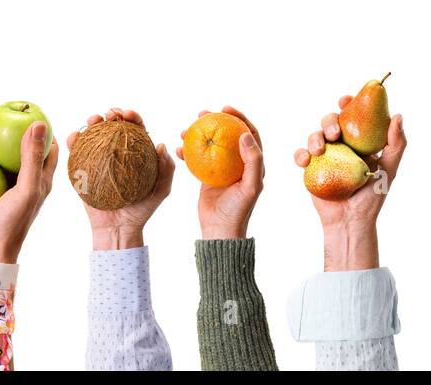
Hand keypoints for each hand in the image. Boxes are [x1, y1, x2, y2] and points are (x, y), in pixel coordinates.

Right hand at [0, 122, 58, 263]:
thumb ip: (32, 157)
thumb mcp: (26, 186)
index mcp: (42, 178)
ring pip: (0, 158)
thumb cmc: (13, 220)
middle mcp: (28, 179)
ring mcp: (10, 184)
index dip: (41, 129)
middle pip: (19, 149)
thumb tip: (40, 124)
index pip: (48, 147)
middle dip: (6, 135)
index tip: (26, 115)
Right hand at [68, 108, 174, 250]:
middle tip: (109, 115)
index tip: (128, 115)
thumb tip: (160, 143)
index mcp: (136, 153)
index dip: (133, 117)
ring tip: (93, 120)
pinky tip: (75, 136)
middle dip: (111, 114)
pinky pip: (76, 152)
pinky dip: (73, 140)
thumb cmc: (142, 210)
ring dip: (92, 122)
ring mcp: (97, 159)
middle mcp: (116, 153)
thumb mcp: (161, 190)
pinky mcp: (82, 169)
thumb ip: (166, 168)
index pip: (135, 129)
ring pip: (93, 135)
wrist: (118, 229)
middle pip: (112, 127)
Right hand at [175, 106, 263, 239]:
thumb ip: (252, 160)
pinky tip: (178, 149)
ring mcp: (221, 169)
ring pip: (209, 145)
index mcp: (253, 163)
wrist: (220, 229)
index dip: (239, 117)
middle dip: (215, 121)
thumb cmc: (238, 209)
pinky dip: (187, 153)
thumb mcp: (250, 185)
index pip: (249, 133)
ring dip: (197, 134)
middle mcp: (237, 163)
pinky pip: (196, 160)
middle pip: (227, 135)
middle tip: (201, 113)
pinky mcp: (206, 177)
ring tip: (185, 129)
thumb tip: (245, 134)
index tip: (225, 108)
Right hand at [293, 96, 405, 270]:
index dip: (349, 104)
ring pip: (313, 136)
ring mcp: (324, 157)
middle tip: (335, 132)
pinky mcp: (310, 169)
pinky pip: (300, 155)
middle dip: (329, 121)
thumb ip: (396, 144)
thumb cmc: (372, 198)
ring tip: (319, 149)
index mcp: (360, 143)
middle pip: (330, 122)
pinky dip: (300, 154)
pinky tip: (305, 160)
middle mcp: (342, 147)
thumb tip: (398, 116)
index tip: (345, 99)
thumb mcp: (389, 169)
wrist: (350, 221)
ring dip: (313, 137)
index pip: (354, 117)